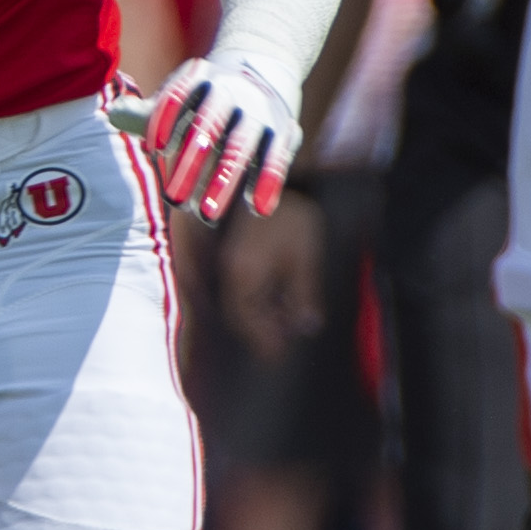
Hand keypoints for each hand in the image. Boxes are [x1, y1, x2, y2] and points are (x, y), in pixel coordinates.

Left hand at [124, 53, 303, 222]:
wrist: (261, 73)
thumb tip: (114, 115)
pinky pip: (275, 158)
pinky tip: (258, 210)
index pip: (178, 96)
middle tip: (173, 200)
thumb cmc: (202, 98)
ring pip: (241, 146)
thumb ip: (146, 112)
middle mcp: (230, 91)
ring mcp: (257, 111)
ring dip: (224, 181)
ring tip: (207, 217)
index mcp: (198, 78)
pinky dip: (267, 182)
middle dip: (192, 163)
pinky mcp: (282, 131)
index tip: (154, 150)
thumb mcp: (177, 97)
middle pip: (209, 125)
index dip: (166, 120)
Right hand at [218, 190, 327, 361]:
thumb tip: (307, 326)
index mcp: (242, 277)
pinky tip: (271, 291)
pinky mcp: (227, 249)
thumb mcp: (304, 257)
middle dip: (260, 328)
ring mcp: (222, 259)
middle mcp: (225, 271)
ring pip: (236, 297)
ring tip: (283, 315)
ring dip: (258, 310)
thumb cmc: (289, 216)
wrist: (268, 173)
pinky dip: (252, 292)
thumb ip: (304, 293)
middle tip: (283, 340)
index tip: (278, 355)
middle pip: (238, 312)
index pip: (247, 322)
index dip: (262, 342)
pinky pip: (234, 281)